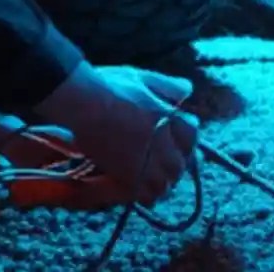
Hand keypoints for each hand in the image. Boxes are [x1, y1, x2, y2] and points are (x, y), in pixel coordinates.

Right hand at [32, 62, 199, 204]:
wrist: (81, 103)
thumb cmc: (110, 86)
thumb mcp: (143, 77)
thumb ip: (167, 86)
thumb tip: (188, 90)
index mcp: (167, 118)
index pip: (192, 135)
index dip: (186, 139)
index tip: (178, 141)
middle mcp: (161, 143)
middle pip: (179, 165)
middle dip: (175, 165)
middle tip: (164, 163)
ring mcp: (144, 162)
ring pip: (164, 184)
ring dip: (161, 182)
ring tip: (151, 177)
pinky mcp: (125, 176)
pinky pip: (144, 195)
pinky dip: (144, 194)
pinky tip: (137, 186)